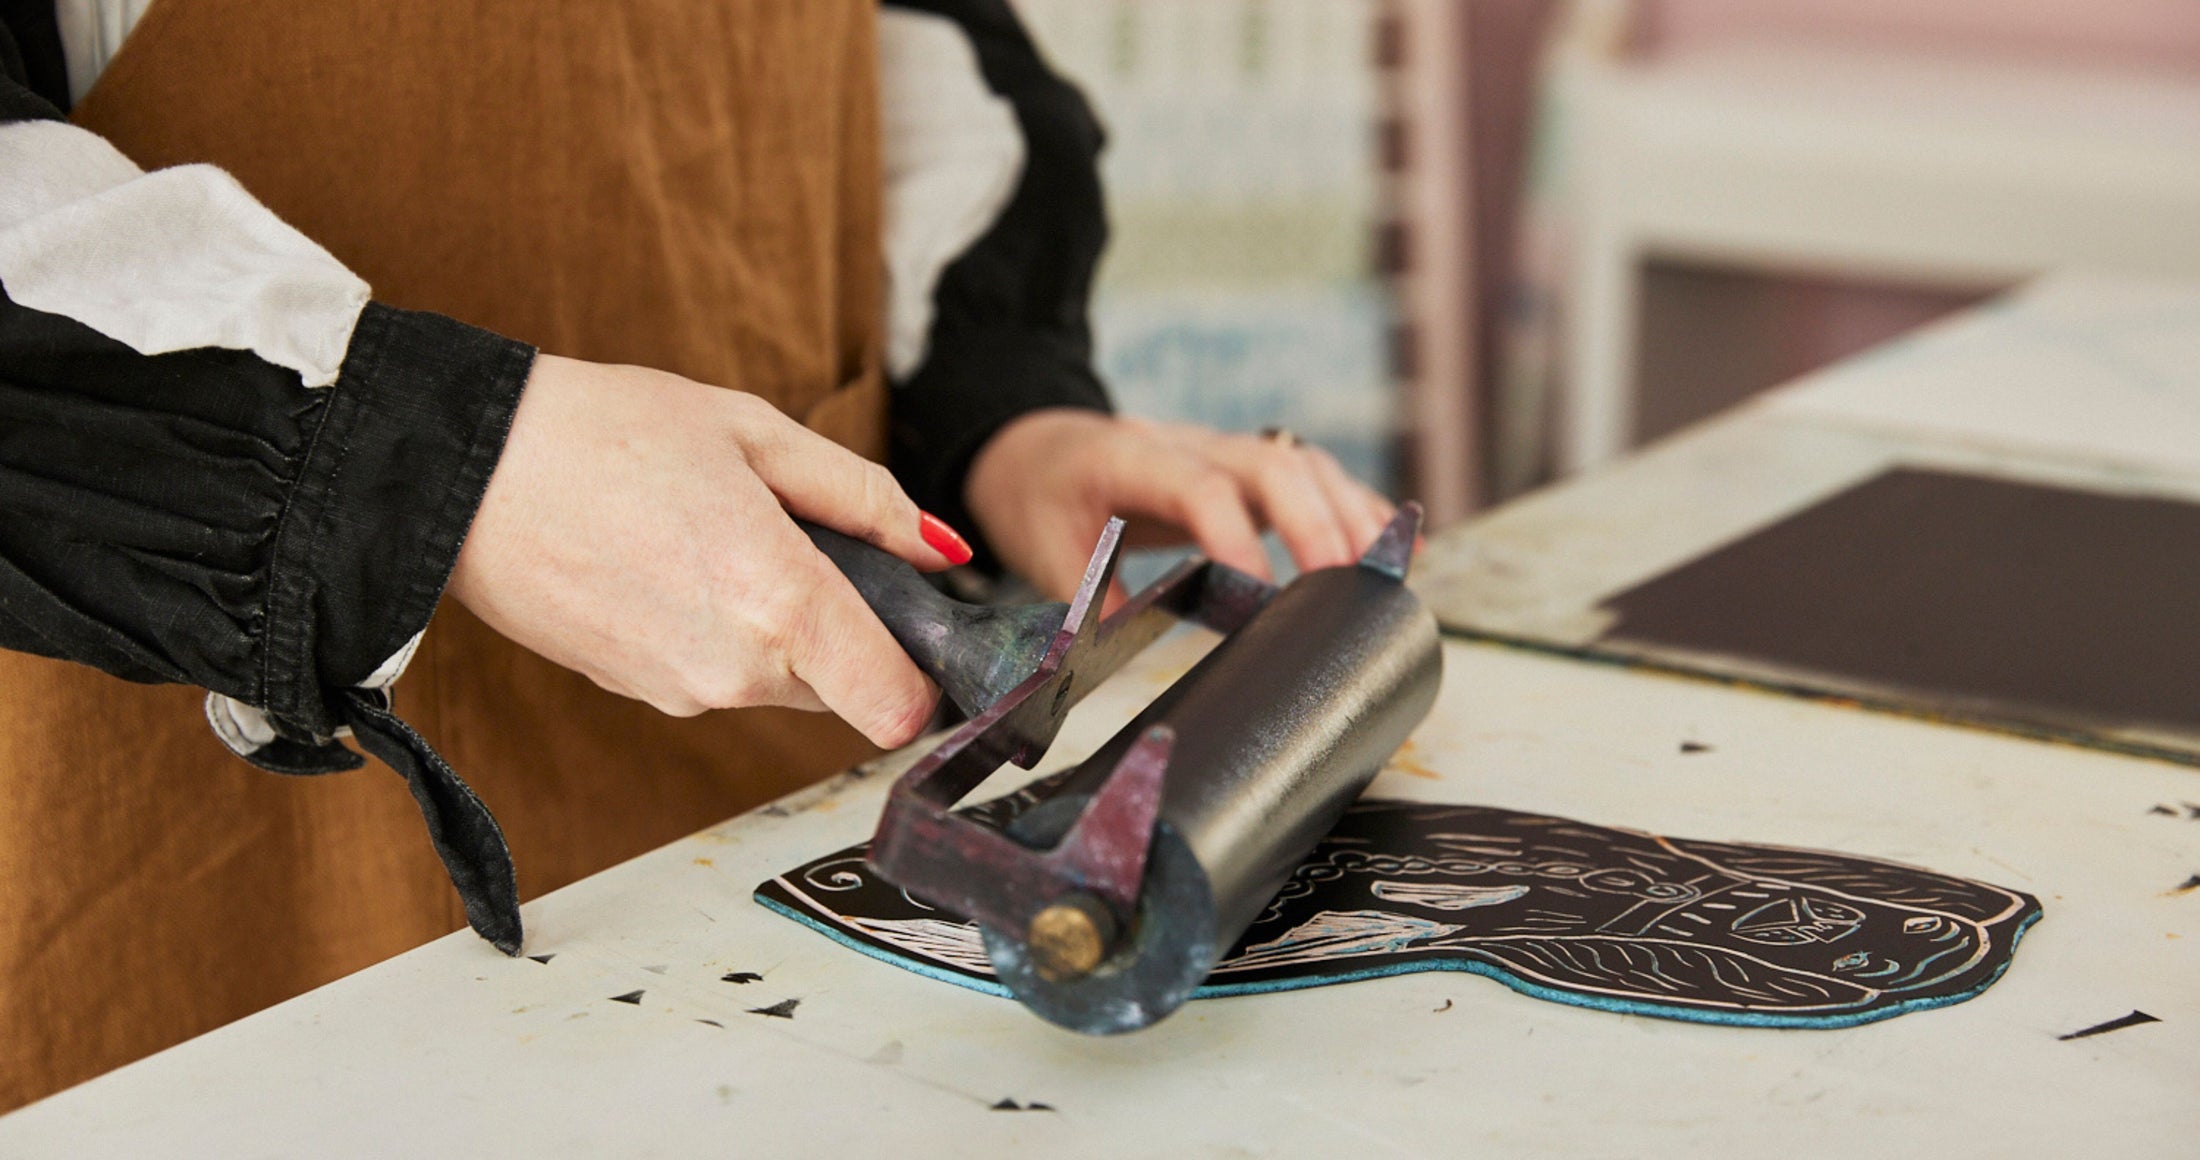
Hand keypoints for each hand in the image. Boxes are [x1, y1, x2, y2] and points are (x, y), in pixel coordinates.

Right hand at [446, 355, 969, 747]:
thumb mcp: (755, 432)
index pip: (897, 706)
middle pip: (843, 688)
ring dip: (775, 628)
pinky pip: (714, 676)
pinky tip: (668, 562)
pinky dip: (715, 632)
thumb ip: (863, 497)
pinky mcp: (636, 694)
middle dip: (843, 629)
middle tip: (793, 538)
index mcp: (782, 603)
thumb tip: (941, 550)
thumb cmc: (605, 432)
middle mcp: (736, 670)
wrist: (461, 470)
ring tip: (712, 536)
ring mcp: (680, 692)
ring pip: (777, 682)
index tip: (916, 631)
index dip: (922, 674)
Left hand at [964, 409, 1396, 600]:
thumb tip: (1125, 654)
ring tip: (1384, 570)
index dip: (1236, 538)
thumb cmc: (1041, 498)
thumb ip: (1087, 599)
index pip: (1198, 488)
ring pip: (1302, 463)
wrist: (1037, 447)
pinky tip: (1394, 543)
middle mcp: (1189, 444)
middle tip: (1344, 586)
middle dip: (1315, 523)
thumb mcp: (1043, 549)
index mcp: (1131, 457)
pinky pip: (1311, 475)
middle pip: (1271, 463)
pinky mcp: (1245, 470)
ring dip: (1348, 511)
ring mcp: (1223, 452)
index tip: (1261, 598)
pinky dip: (1355, 506)